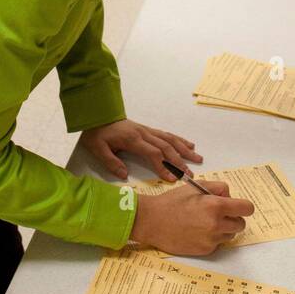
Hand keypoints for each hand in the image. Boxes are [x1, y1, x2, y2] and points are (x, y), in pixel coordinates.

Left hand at [79, 119, 201, 181]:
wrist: (98, 114)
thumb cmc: (97, 133)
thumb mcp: (98, 148)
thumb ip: (111, 162)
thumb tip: (124, 175)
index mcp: (132, 139)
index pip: (153, 154)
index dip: (163, 166)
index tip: (172, 178)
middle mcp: (143, 134)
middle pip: (166, 147)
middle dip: (179, 161)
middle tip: (189, 174)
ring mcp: (147, 130)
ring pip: (170, 139)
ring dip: (184, 150)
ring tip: (197, 159)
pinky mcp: (147, 129)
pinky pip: (167, 134)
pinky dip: (180, 140)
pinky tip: (189, 145)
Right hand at [131, 181, 251, 255]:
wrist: (152, 221)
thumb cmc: (172, 202)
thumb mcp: (195, 187)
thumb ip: (218, 188)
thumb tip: (229, 197)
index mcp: (215, 206)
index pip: (246, 209)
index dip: (244, 207)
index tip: (238, 207)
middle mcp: (216, 224)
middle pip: (240, 224)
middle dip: (233, 218)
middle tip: (220, 214)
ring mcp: (211, 240)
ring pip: (230, 235)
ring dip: (224, 229)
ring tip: (206, 223)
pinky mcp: (205, 250)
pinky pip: (217, 244)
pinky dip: (212, 238)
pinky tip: (197, 232)